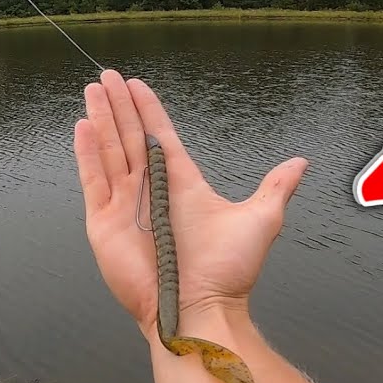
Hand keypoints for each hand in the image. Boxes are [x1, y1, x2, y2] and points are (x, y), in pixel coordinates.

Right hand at [73, 70, 307, 336]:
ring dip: (101, 119)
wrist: (201, 308)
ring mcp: (125, 205)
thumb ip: (276, 188)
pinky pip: (93, 180)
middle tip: (106, 75)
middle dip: (118, 105)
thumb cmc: (229, 271)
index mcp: (180, 183)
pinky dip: (87, 153)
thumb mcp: (261, 219)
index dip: (148, 109)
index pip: (159, 136)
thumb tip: (300, 163)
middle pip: (130, 136)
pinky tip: (83, 126)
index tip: (136, 84)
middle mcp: (149, 189)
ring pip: (109, 151)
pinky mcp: (105, 222)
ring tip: (92, 89)